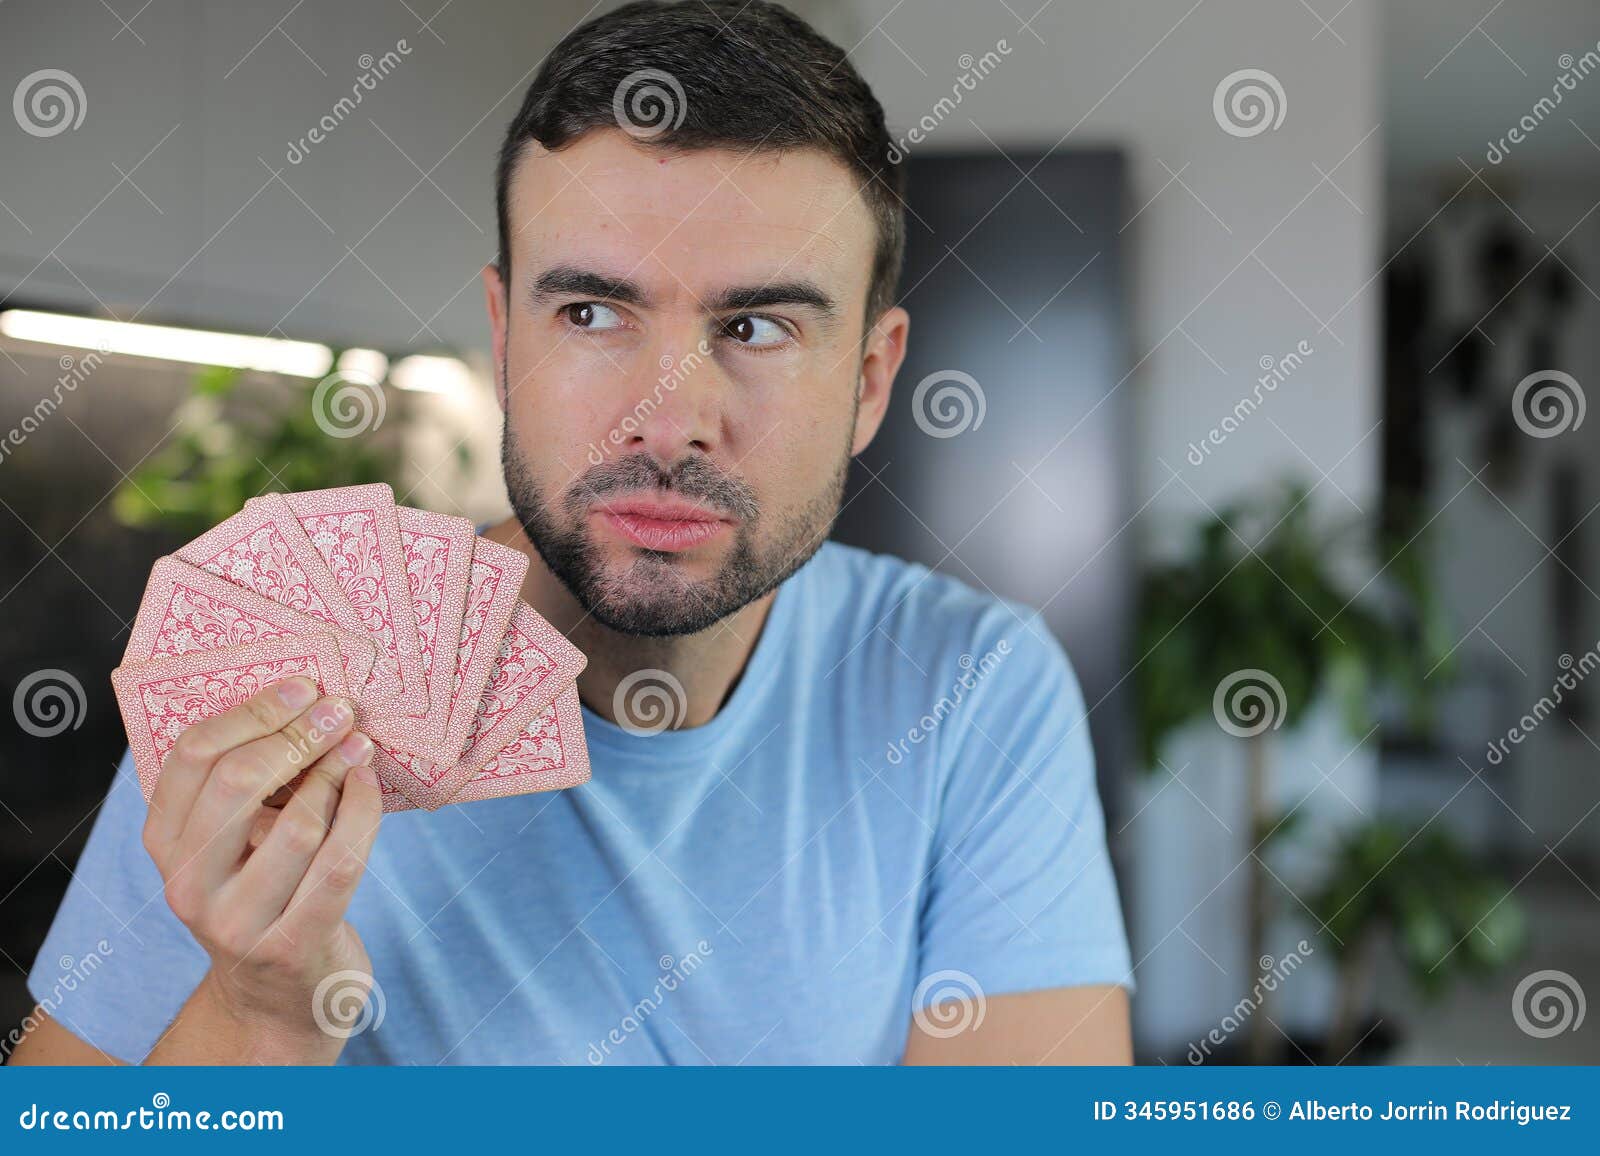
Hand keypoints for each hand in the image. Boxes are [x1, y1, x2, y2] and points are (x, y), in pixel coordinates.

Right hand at [140, 675, 381, 1062]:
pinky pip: (340, 863)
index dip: (253, 712)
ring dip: (337, 774)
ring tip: (360, 746)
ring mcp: (236, 922)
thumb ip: (249, 783)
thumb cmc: (267, 891)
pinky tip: (370, 786)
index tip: (303, 687)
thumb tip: (305, 699)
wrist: (280, 997)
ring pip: (298, 824)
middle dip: (299, 736)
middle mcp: (188, 884)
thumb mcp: (236, 840)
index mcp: (165, 843)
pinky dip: (363, 813)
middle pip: (238, 782)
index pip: (193, 756)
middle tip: (340, 710)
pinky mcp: (290, 947)